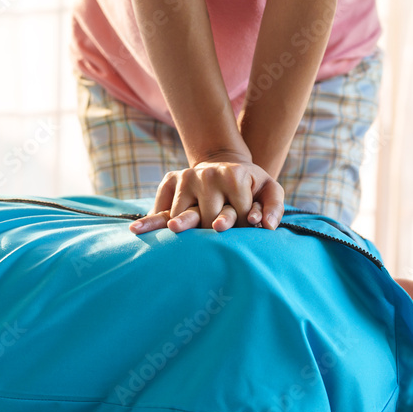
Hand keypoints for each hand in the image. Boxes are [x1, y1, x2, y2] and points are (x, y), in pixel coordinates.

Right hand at [129, 158, 283, 233]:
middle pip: (206, 218)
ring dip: (184, 232)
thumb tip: (264, 226)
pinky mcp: (170, 180)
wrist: (225, 165)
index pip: (235, 217)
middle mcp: (207, 174)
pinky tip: (137, 230)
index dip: (238, 231)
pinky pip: (161, 206)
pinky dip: (151, 220)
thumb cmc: (251, 185)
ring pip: (181, 216)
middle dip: (210, 233)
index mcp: (234, 176)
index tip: (239, 237)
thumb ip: (274, 207)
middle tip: (212, 241)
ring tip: (181, 246)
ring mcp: (186, 177)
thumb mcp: (270, 190)